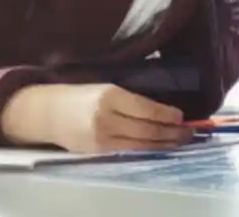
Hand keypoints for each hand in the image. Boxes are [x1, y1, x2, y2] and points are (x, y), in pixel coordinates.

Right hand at [0, 84, 192, 153]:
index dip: (168, 115)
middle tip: (190, 132)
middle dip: (172, 133)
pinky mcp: (97, 151)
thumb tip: (166, 108)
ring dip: (164, 144)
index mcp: (110, 95)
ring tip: (181, 141)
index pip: (147, 109)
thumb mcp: (108, 87)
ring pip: (140, 144)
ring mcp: (101, 137)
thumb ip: (133, 98)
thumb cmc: (83, 96)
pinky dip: (147, 150)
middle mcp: (106, 118)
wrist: (48, 113)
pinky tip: (160, 147)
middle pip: (147, 130)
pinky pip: (128, 152)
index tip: (182, 116)